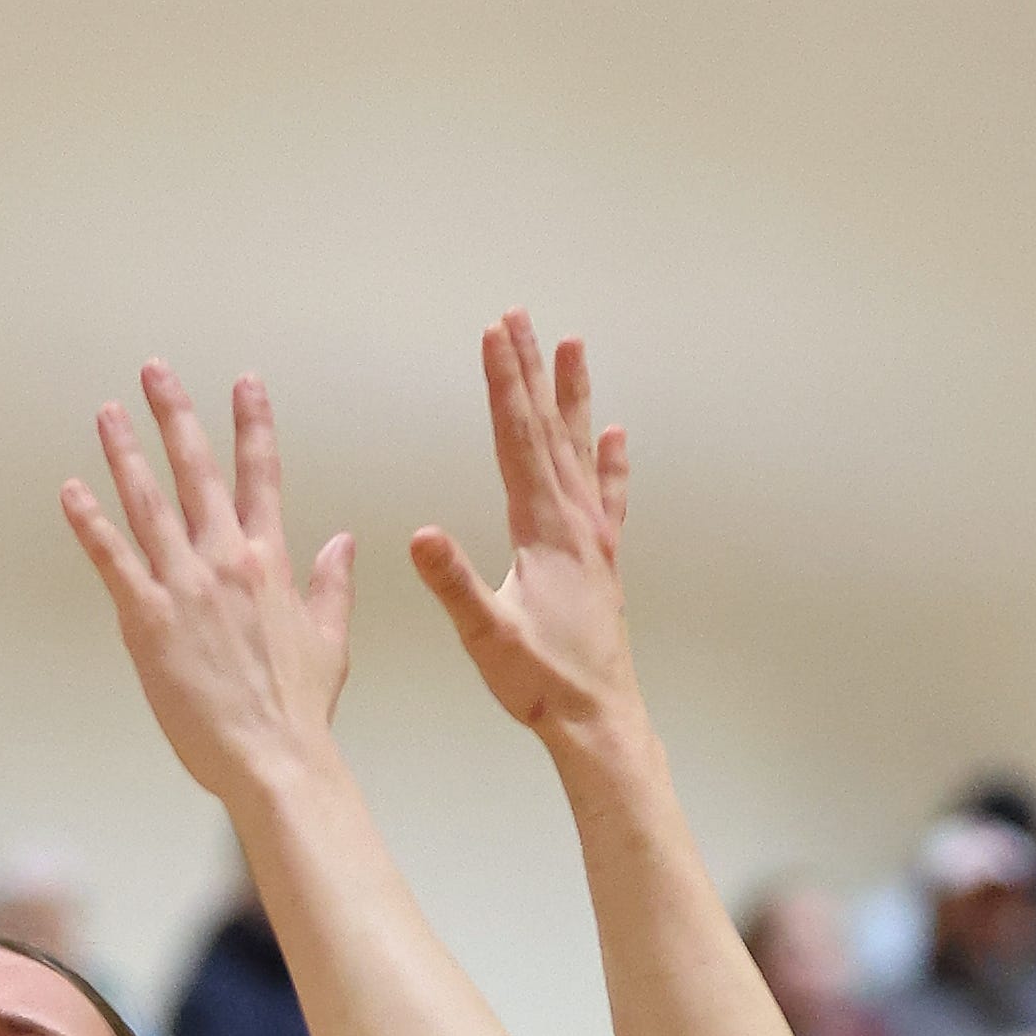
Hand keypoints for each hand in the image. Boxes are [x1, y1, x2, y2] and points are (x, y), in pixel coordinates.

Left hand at [61, 366, 355, 802]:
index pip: (261, 477)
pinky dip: (91, 523)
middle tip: (154, 371)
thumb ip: (330, 584)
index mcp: (270, 563)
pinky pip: (112, 560)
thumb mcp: (330, 640)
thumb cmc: (300, 708)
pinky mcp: (147, 621)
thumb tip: (342, 540)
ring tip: (108, 413)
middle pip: (197, 472)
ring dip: (126, 454)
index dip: (253, 425)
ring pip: (148, 504)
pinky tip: (71, 490)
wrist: (274, 756)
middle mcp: (226, 561)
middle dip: (176, 416)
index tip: (245, 383)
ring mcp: (184, 587)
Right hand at [407, 313, 637, 745]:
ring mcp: (594, 537)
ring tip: (570, 347)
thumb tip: (421, 536)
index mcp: (546, 531)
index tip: (492, 336)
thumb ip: (455, 583)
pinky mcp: (602, 558)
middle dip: (530, 371)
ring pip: (579, 449)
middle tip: (519, 317)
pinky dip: (610, 461)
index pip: (518, 440)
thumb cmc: (541, 682)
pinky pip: (607, 494)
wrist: (598, 718)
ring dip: (570, 398)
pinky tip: (615, 435)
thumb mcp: (487, 635)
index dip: (503, 385)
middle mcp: (576, 521)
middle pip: (548, 429)